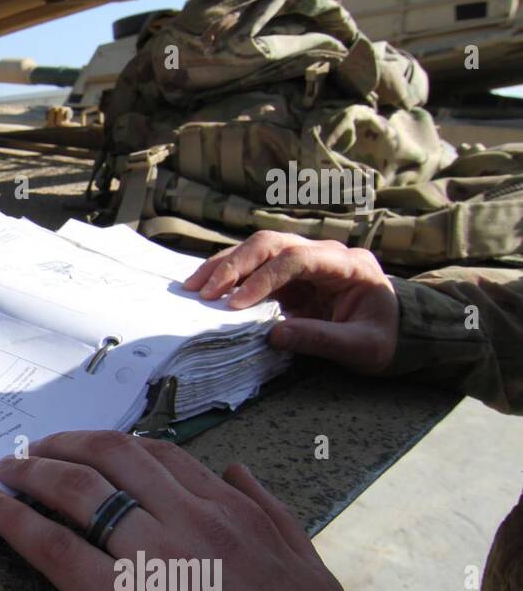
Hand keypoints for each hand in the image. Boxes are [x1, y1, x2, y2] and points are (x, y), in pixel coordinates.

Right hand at [182, 230, 398, 373]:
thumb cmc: (384, 339)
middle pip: (271, 243)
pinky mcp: (290, 275)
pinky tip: (205, 286)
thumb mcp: (362, 347)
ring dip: (224, 265)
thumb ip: (322, 340)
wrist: (397, 333)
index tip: (237, 304)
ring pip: (257, 248)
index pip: (297, 258)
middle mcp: (324, 253)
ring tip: (194, 287)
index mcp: (348, 264)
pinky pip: (254, 266)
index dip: (264, 278)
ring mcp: (305, 260)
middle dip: (235, 265)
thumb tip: (274, 335)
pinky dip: (228, 274)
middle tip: (206, 293)